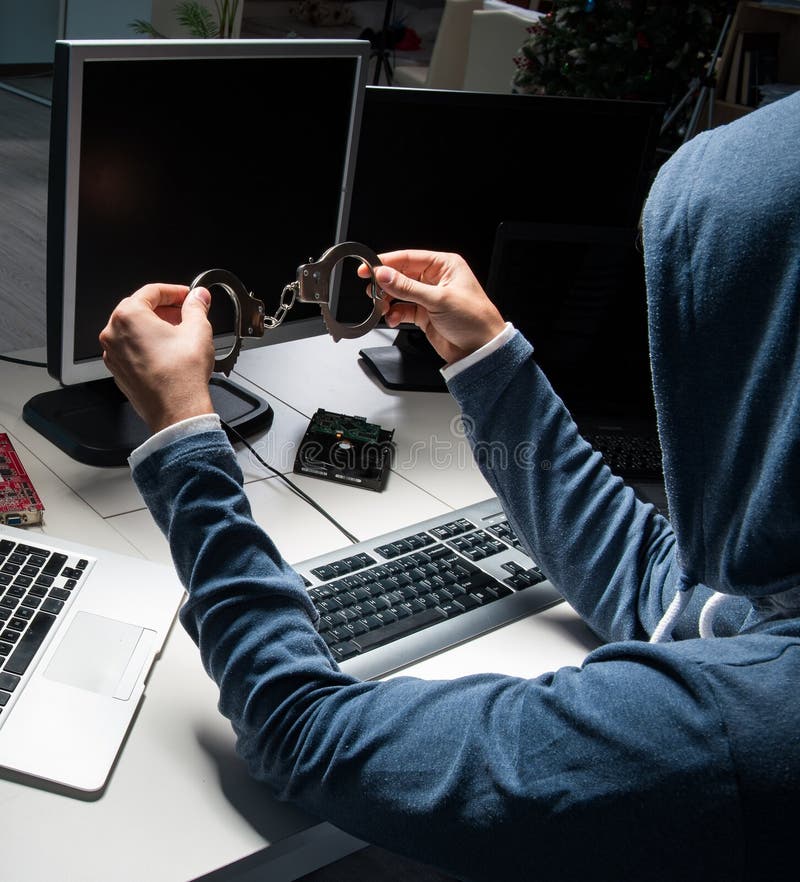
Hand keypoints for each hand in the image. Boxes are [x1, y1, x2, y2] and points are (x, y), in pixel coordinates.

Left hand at [99, 284, 215, 432]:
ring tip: (180, 334)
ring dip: (156, 327)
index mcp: (128, 316)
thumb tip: (198, 297)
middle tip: (186, 313)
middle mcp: (113, 334)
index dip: (174, 291)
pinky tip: (168, 352)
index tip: (188, 296)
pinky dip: (148, 345)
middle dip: (165, 309)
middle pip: (139, 309)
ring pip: (134, 330)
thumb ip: (196, 306)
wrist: (176, 410)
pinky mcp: (119, 371)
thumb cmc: (181, 375)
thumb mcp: (198, 330)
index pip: (151, 291)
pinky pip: (132, 349)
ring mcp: (113, 354)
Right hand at [359, 250, 505, 363]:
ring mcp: (429, 297)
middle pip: (401, 275)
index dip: (387, 262)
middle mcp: (436, 279)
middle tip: (373, 290)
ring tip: (382, 307)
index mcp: (445, 266)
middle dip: (386, 284)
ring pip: (399, 293)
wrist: (481, 350)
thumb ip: (408, 288)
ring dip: (388, 301)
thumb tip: (384, 275)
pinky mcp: (424, 315)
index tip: (368, 268)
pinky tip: (392, 318)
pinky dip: (394, 314)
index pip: (409, 258)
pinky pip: (402, 310)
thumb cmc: (475, 320)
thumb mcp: (439, 299)